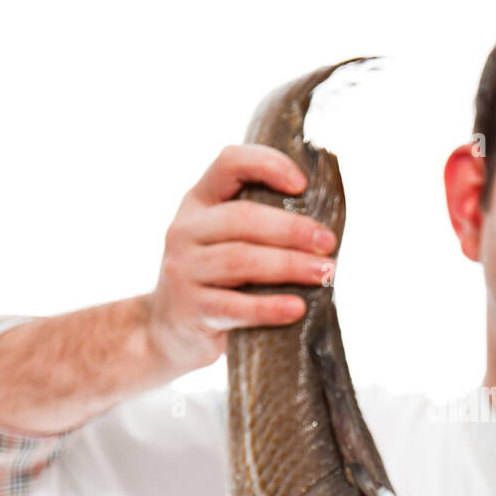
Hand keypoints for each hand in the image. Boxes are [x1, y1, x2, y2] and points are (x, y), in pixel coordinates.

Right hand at [145, 143, 337, 374]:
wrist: (166, 332)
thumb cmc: (216, 281)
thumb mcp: (225, 242)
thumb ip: (259, 227)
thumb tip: (326, 230)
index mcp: (199, 202)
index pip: (229, 163)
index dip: (266, 165)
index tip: (303, 185)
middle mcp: (184, 229)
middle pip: (241, 217)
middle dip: (292, 229)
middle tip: (329, 243)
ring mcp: (182, 269)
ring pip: (241, 260)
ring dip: (289, 265)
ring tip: (325, 273)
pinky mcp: (190, 309)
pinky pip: (235, 306)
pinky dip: (269, 307)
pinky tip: (297, 308)